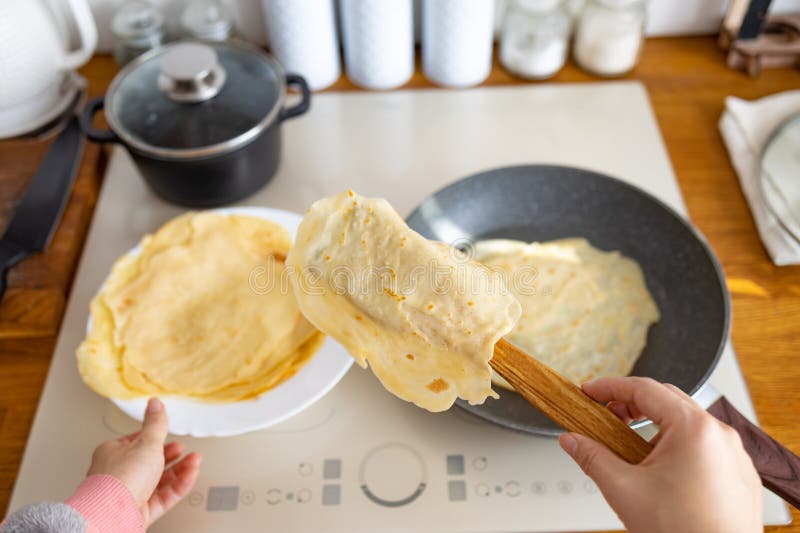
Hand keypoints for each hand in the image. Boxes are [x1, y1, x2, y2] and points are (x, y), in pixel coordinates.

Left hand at [87, 398, 200, 526]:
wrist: (113, 515)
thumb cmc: (120, 479)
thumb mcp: (146, 442)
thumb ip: (155, 424)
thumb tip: (155, 403)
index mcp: (112, 454)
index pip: (135, 442)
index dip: (154, 437)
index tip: (168, 433)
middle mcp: (119, 475)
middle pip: (149, 462)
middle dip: (170, 454)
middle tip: (182, 448)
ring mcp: (130, 494)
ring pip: (159, 480)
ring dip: (179, 468)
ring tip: (194, 460)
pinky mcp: (141, 510)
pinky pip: (164, 496)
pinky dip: (179, 485)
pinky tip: (190, 475)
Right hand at [559, 377, 761, 532]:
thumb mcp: (625, 491)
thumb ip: (593, 458)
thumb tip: (572, 441)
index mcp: (694, 429)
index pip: (645, 389)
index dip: (610, 387)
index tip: (589, 392)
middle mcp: (720, 435)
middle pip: (668, 400)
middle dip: (631, 404)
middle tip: (604, 414)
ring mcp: (734, 455)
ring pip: (688, 423)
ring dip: (655, 426)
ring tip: (630, 446)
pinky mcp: (740, 474)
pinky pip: (705, 446)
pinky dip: (678, 445)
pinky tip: (659, 468)